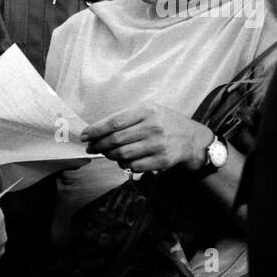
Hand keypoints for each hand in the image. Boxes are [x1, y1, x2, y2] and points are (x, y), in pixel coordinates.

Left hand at [83, 106, 213, 173]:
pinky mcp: (161, 160)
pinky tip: (123, 160)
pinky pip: (133, 166)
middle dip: (98, 145)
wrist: (192, 139)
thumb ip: (126, 118)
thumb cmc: (164, 123)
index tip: (84, 136)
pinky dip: (124, 165)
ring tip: (107, 153)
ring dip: (109, 156)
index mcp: (147, 111)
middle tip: (91, 148)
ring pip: (122, 154)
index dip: (95, 130)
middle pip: (115, 139)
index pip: (114, 122)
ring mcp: (158, 145)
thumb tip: (97, 131)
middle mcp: (153, 127)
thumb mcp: (149, 111)